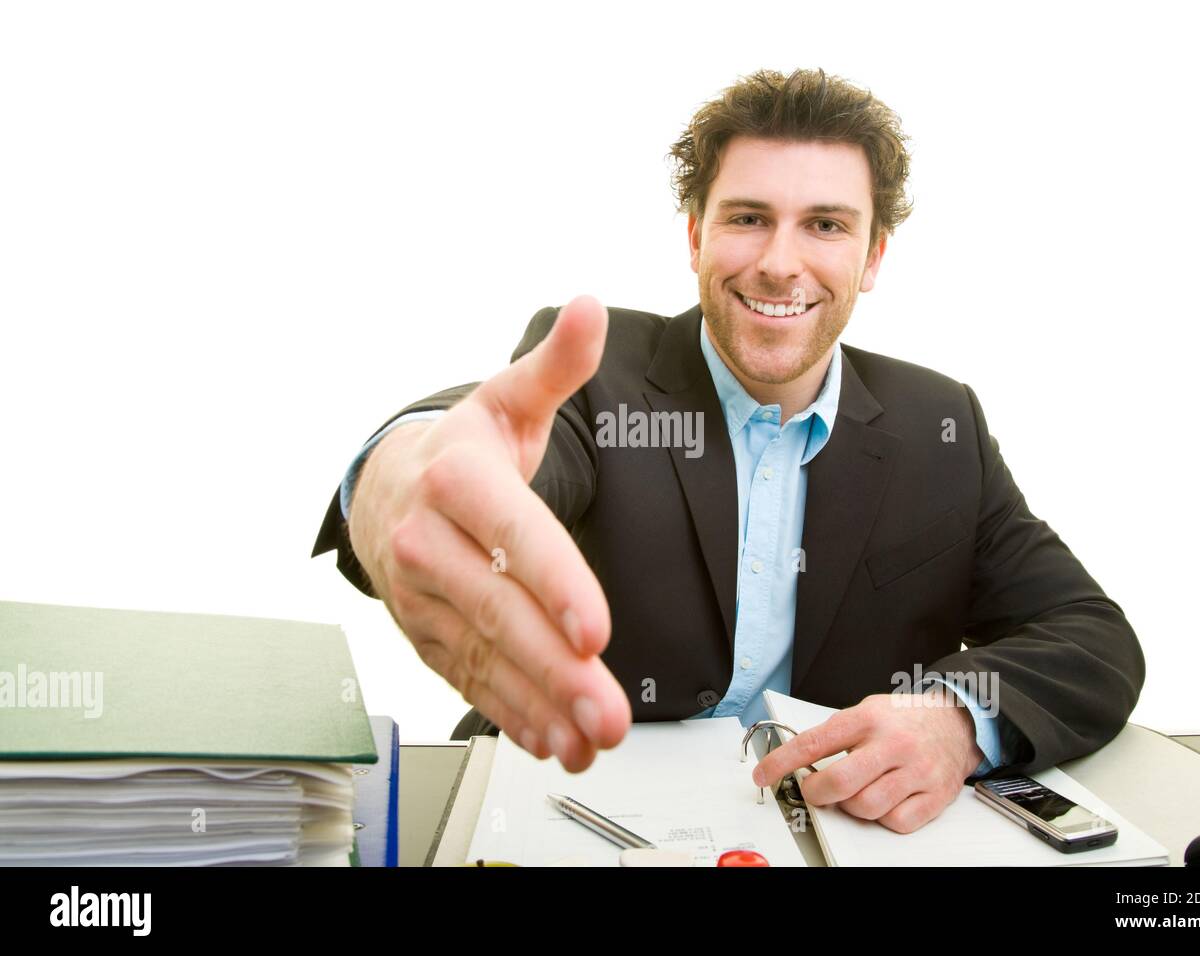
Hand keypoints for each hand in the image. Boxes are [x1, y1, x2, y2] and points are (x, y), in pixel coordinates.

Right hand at [347, 294, 630, 771]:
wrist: (381, 489)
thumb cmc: (460, 448)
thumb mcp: (506, 400)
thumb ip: (557, 364)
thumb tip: (593, 307)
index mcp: (456, 478)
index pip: (511, 532)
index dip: (553, 582)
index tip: (595, 629)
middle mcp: (427, 540)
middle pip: (496, 609)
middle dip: (555, 669)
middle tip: (608, 712)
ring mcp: (420, 594)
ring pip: (482, 656)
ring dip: (538, 704)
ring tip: (590, 741)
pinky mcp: (424, 633)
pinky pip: (468, 679)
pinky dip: (511, 714)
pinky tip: (553, 741)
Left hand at [751, 686, 984, 832]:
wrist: (957, 722)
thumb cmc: (904, 719)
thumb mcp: (868, 710)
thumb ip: (836, 734)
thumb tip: (796, 760)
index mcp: (868, 718)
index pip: (814, 743)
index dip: (782, 762)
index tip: (764, 774)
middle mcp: (893, 744)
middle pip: (839, 783)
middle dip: (816, 793)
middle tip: (814, 790)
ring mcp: (916, 771)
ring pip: (866, 807)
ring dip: (851, 807)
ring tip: (855, 793)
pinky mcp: (934, 795)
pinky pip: (896, 822)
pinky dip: (883, 819)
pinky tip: (883, 801)